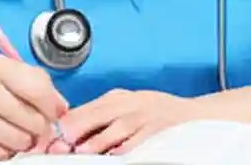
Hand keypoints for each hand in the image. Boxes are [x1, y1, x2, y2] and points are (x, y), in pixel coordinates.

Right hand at [0, 51, 68, 161]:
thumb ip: (22, 81)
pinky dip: (1, 152)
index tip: (55, 114)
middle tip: (25, 128)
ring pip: (22, 139)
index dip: (53, 105)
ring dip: (19, 142)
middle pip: (35, 118)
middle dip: (37, 128)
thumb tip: (61, 107)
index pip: (40, 86)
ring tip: (2, 133)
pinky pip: (2, 154)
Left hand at [54, 89, 203, 154]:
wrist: (195, 115)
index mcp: (121, 98)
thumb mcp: (129, 107)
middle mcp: (133, 103)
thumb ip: (103, 116)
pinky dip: (129, 145)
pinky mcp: (162, 128)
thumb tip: (71, 130)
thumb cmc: (159, 113)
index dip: (71, 120)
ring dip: (100, 138)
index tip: (54, 133)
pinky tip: (116, 152)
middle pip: (102, 112)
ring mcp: (148, 116)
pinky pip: (143, 137)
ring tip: (84, 149)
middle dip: (80, 126)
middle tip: (63, 140)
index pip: (90, 107)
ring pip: (121, 125)